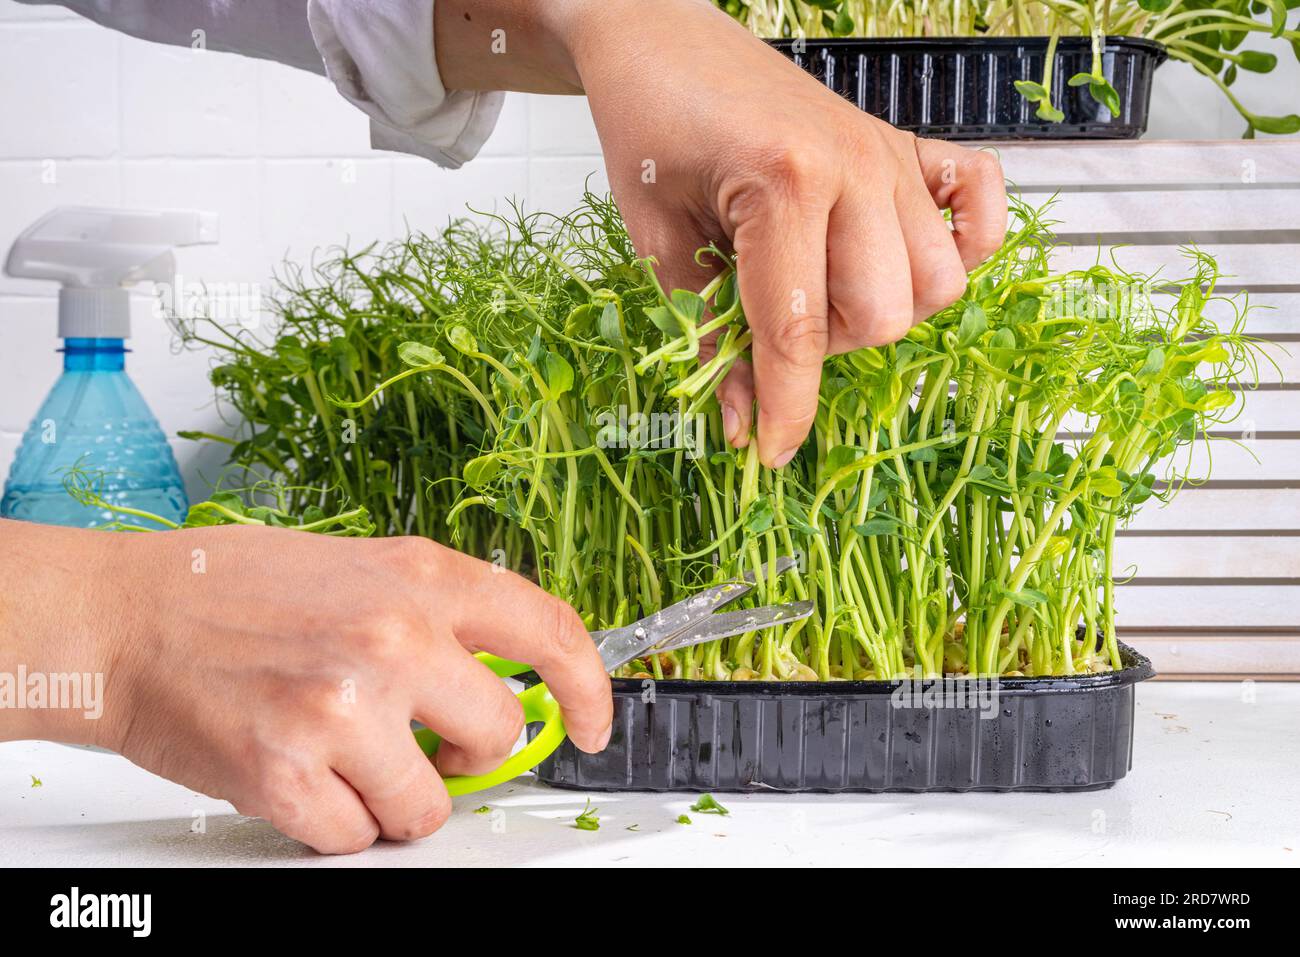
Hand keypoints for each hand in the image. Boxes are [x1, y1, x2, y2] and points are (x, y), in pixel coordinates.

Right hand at [0, 519, 611, 853]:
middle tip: (422, 744)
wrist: (126, 618)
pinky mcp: (288, 772)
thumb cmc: (236, 590)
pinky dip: (336, 824)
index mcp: (421, 578)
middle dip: (466, 754)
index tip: (590, 726)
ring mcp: (343, 708)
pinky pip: (357, 839)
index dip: (588, 689)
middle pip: (499, 735)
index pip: (550, 632)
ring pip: (431, 806)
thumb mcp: (362, 567)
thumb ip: (440, 615)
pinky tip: (303, 777)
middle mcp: (395, 638)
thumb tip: (506, 673)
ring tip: (347, 760)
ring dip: (397, 799)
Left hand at [436, 0, 1006, 465]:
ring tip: (822, 286)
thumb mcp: (659, 239)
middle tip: (771, 320)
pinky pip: (982, 208)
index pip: (797, 331)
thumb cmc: (650, 126)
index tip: (770, 455)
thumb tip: (744, 423)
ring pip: (937, 282)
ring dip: (881, 310)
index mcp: (784, 185)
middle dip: (824, 350)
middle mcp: (855, 167)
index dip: (784, 408)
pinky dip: (965, 244)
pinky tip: (902, 254)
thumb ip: (707, 332)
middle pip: (884, 317)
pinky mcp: (907, 144)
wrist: (661, 34)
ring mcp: (890, 153)